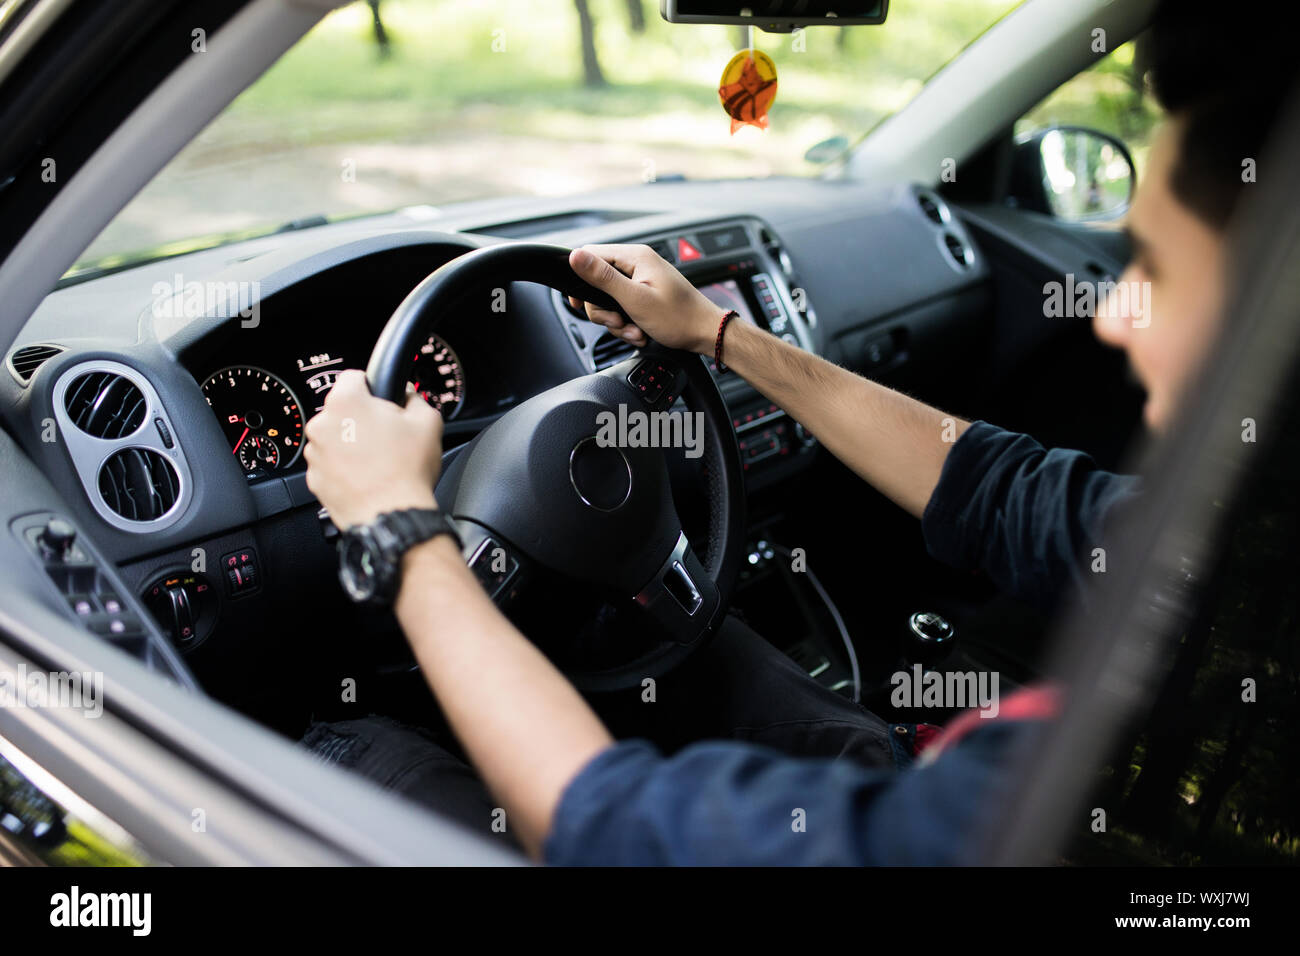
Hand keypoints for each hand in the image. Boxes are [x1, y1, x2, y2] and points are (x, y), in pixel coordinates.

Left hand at [303, 369, 440, 528]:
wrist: (392, 515)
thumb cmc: (406, 471)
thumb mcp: (428, 421)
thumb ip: (413, 397)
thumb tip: (406, 396)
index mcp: (346, 402)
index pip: (353, 376)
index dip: (373, 387)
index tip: (382, 400)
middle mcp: (322, 425)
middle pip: (342, 410)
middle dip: (362, 418)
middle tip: (387, 436)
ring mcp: (315, 454)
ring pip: (334, 438)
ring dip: (352, 444)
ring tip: (378, 461)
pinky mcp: (314, 479)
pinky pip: (330, 464)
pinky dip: (345, 468)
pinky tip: (367, 476)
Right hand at [567, 244, 722, 353]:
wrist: (705, 333)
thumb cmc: (679, 317)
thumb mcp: (635, 299)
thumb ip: (603, 278)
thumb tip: (575, 256)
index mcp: (635, 256)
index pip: (591, 254)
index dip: (580, 277)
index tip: (579, 302)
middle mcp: (637, 264)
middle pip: (597, 281)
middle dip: (603, 309)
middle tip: (618, 321)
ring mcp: (641, 280)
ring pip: (608, 299)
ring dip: (617, 321)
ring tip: (635, 330)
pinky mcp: (644, 294)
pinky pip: (622, 307)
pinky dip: (627, 323)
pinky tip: (640, 331)